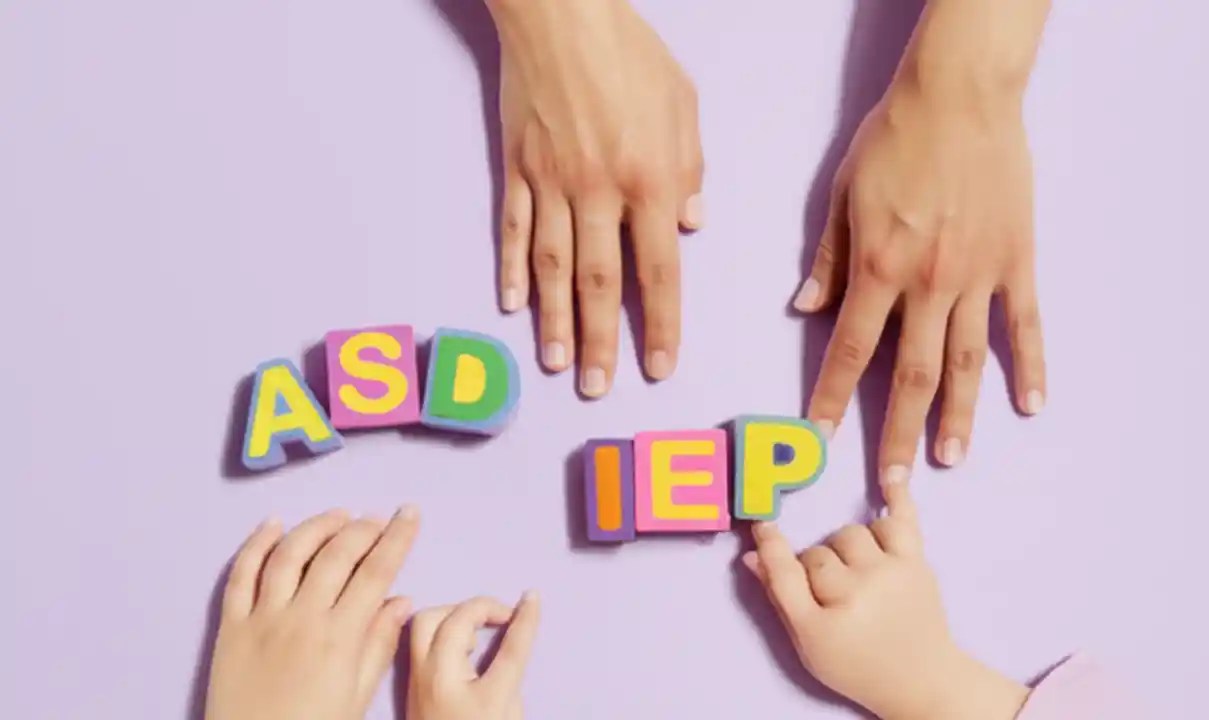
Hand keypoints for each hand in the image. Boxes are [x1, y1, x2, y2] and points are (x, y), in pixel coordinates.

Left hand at [204, 507, 419, 719]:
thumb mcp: (357, 697)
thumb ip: (378, 645)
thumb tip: (402, 601)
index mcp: (340, 637)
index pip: (376, 572)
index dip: (397, 538)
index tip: (409, 513)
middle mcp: (302, 618)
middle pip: (336, 554)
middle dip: (363, 528)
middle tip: (378, 518)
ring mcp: (262, 618)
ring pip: (290, 553)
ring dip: (317, 526)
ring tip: (338, 515)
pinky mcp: (231, 625)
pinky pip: (241, 574)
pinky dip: (257, 543)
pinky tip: (274, 524)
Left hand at [407, 594, 540, 719]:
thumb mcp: (510, 712)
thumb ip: (508, 674)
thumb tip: (507, 631)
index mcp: (481, 702)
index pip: (509, 649)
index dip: (526, 620)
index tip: (533, 597)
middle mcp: (442, 687)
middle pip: (455, 623)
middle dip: (481, 608)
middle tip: (502, 617)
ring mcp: (418, 686)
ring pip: (424, 623)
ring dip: (452, 613)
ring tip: (475, 627)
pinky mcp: (407, 687)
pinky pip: (415, 640)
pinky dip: (436, 625)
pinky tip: (453, 634)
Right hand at [486, 0, 702, 396]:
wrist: (563, 12)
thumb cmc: (631, 54)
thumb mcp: (685, 105)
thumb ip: (692, 170)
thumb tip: (690, 227)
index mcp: (650, 180)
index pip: (657, 269)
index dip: (658, 323)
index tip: (659, 365)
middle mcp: (599, 191)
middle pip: (598, 282)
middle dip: (599, 342)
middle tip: (598, 389)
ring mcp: (551, 182)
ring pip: (552, 266)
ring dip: (553, 321)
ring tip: (556, 364)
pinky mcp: (517, 167)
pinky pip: (514, 228)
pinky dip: (513, 268)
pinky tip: (512, 304)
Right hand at [743, 482, 1027, 719]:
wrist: (923, 680)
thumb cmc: (857, 664)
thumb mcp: (809, 645)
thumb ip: (781, 598)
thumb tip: (753, 554)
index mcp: (822, 625)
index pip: (786, 572)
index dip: (770, 545)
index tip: (762, 525)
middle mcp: (856, 595)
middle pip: (818, 552)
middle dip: (817, 566)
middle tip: (831, 591)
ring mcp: (889, 574)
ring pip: (850, 533)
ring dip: (846, 547)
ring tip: (856, 572)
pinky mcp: (917, 563)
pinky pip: (902, 519)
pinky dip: (897, 496)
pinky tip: (892, 476)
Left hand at [798, 41, 1045, 479]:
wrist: (961, 97)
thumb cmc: (894, 140)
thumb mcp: (841, 196)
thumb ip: (828, 259)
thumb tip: (806, 308)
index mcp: (879, 269)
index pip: (850, 349)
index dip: (830, 396)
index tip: (818, 438)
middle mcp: (928, 284)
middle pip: (910, 374)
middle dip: (896, 431)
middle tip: (892, 480)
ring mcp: (978, 277)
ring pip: (967, 361)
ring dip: (957, 415)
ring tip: (949, 459)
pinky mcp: (1016, 261)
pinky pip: (1025, 324)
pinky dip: (1031, 365)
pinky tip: (1031, 405)